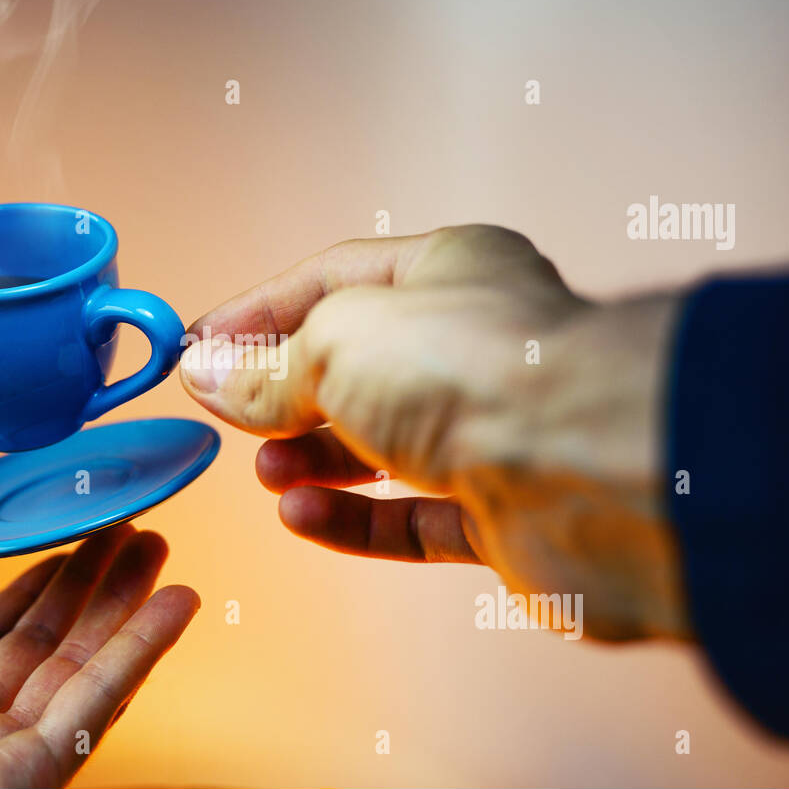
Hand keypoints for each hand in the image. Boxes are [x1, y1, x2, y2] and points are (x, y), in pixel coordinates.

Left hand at [0, 525, 197, 786]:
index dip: (34, 586)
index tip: (72, 541)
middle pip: (44, 648)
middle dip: (92, 588)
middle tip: (135, 532)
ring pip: (79, 673)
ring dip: (128, 611)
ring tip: (164, 553)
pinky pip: (91, 711)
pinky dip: (139, 655)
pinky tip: (174, 604)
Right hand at [180, 225, 687, 640]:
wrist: (592, 468)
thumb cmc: (480, 369)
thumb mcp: (336, 343)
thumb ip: (267, 369)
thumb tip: (207, 375)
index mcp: (447, 270)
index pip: (329, 280)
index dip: (256, 314)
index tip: (196, 347)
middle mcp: (474, 345)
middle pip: (357, 367)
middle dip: (285, 393)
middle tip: (230, 417)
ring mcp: (494, 431)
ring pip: (384, 446)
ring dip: (314, 460)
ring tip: (269, 471)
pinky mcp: (505, 511)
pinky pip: (412, 517)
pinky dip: (353, 518)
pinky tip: (302, 514)